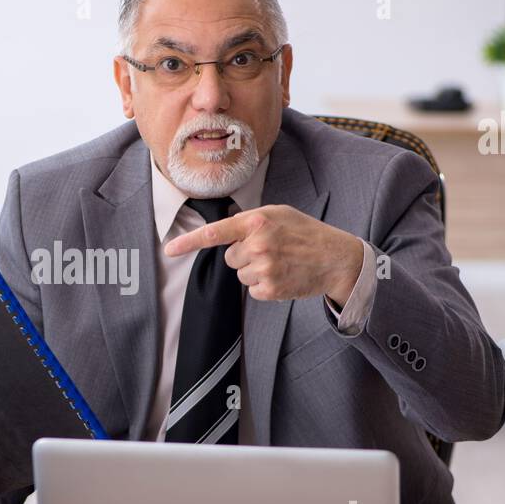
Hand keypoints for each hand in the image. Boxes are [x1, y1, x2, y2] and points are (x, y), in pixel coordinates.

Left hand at [164, 204, 363, 303]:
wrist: (335, 258)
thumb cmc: (305, 232)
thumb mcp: (278, 214)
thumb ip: (249, 221)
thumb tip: (224, 233)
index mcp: (257, 221)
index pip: (215, 233)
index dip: (189, 242)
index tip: (169, 250)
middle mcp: (258, 244)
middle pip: (230, 258)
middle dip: (245, 255)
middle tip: (272, 250)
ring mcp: (265, 268)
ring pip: (240, 275)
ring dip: (255, 271)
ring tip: (280, 262)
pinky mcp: (270, 289)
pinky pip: (253, 290)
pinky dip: (265, 285)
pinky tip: (283, 276)